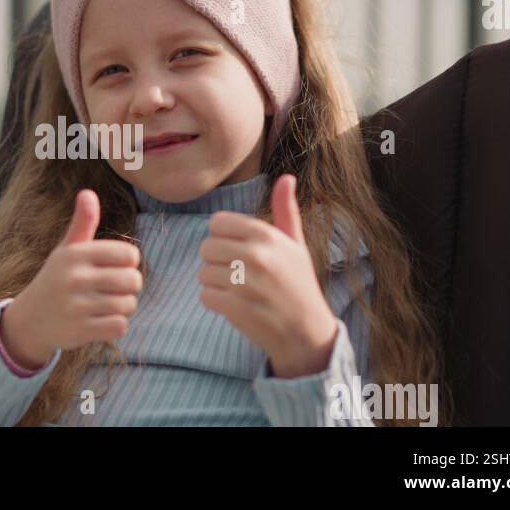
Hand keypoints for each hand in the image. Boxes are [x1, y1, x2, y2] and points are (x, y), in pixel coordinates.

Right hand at [0, 189, 142, 367]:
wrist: (29, 321)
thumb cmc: (56, 279)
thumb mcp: (66, 250)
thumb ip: (82, 223)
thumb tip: (88, 192)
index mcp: (76, 254)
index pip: (129, 255)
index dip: (129, 262)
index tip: (115, 267)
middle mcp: (76, 278)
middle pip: (133, 281)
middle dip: (130, 286)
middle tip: (114, 288)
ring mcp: (78, 306)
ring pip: (128, 304)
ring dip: (123, 306)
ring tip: (106, 304)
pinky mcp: (81, 330)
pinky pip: (120, 326)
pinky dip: (116, 325)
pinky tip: (100, 320)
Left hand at [197, 174, 337, 377]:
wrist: (306, 331)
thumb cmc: (298, 283)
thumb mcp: (296, 244)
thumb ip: (285, 210)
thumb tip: (287, 177)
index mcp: (267, 236)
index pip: (217, 222)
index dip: (224, 236)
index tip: (240, 249)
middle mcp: (256, 256)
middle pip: (206, 246)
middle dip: (217, 260)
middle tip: (239, 273)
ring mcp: (245, 283)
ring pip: (203, 272)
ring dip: (216, 282)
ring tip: (240, 289)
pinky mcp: (235, 307)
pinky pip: (205, 295)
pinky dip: (215, 301)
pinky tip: (236, 304)